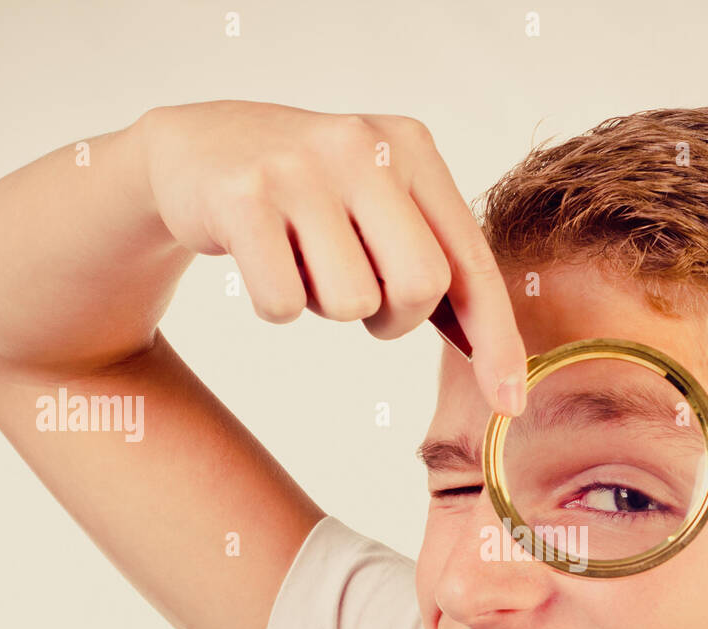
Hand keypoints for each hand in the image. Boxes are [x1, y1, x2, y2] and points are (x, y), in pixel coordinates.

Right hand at [138, 100, 525, 411]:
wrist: (197, 150)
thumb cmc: (310, 198)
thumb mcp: (380, 207)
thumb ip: (437, 264)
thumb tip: (499, 362)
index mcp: (411, 146)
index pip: (471, 260)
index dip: (496, 339)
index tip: (510, 403)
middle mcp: (362, 146)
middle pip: (421, 286)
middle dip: (394, 317)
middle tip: (361, 297)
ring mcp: (298, 167)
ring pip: (352, 303)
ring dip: (327, 306)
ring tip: (302, 260)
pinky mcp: (241, 196)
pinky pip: (286, 304)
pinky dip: (276, 305)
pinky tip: (260, 259)